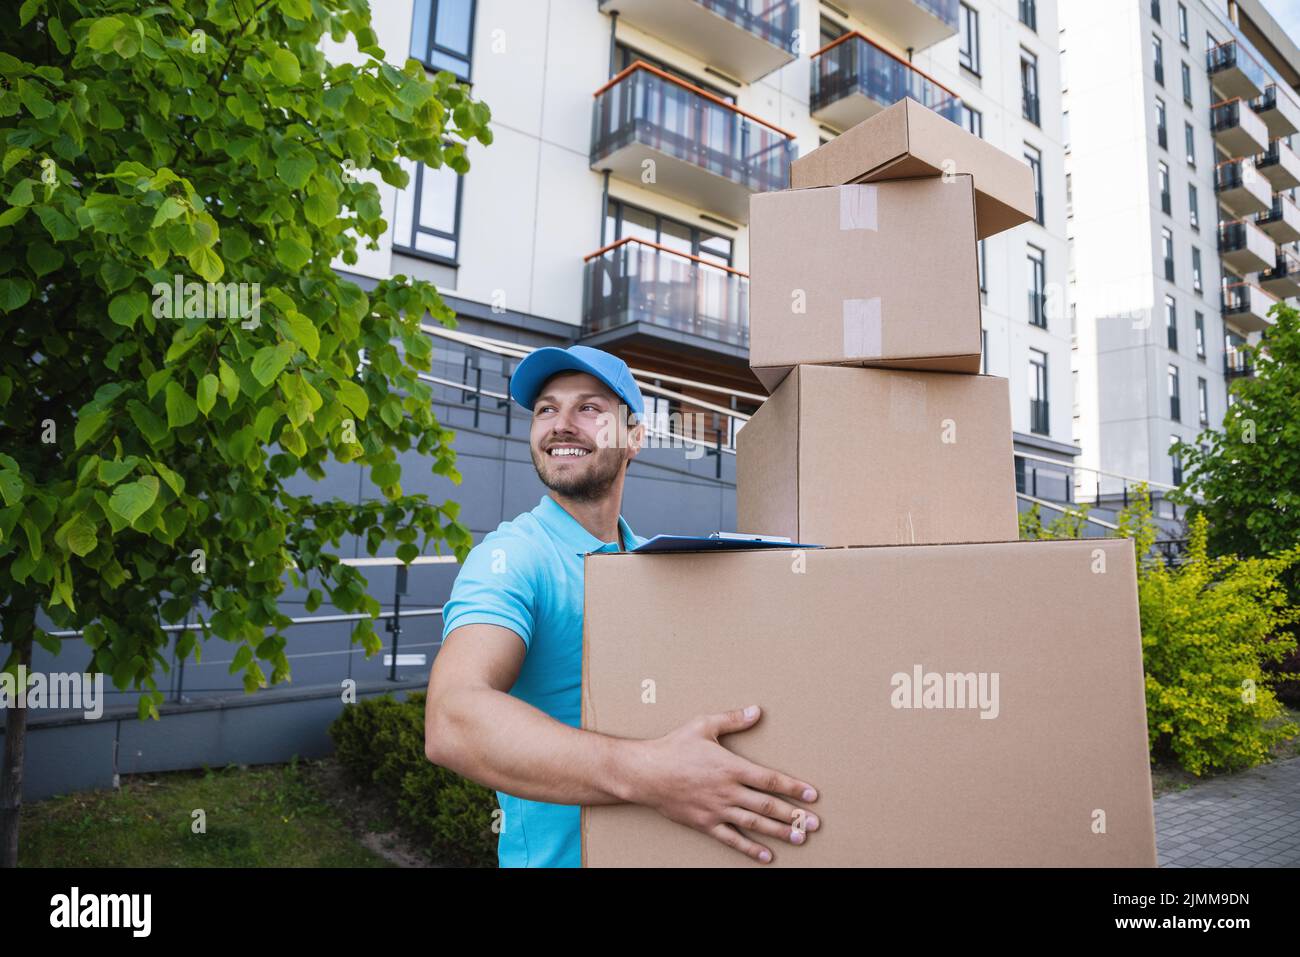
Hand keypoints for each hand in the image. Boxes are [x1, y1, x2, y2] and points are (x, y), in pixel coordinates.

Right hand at [624, 704, 819, 862]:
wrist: (646, 773)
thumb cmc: (674, 747)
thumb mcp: (703, 726)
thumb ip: (732, 719)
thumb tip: (756, 711)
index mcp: (731, 767)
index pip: (770, 779)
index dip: (793, 787)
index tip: (811, 795)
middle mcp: (728, 791)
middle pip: (768, 806)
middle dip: (795, 815)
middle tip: (815, 824)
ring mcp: (718, 809)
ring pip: (755, 824)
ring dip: (780, 832)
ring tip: (800, 837)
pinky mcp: (705, 823)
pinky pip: (732, 838)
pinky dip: (750, 848)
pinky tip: (766, 855)